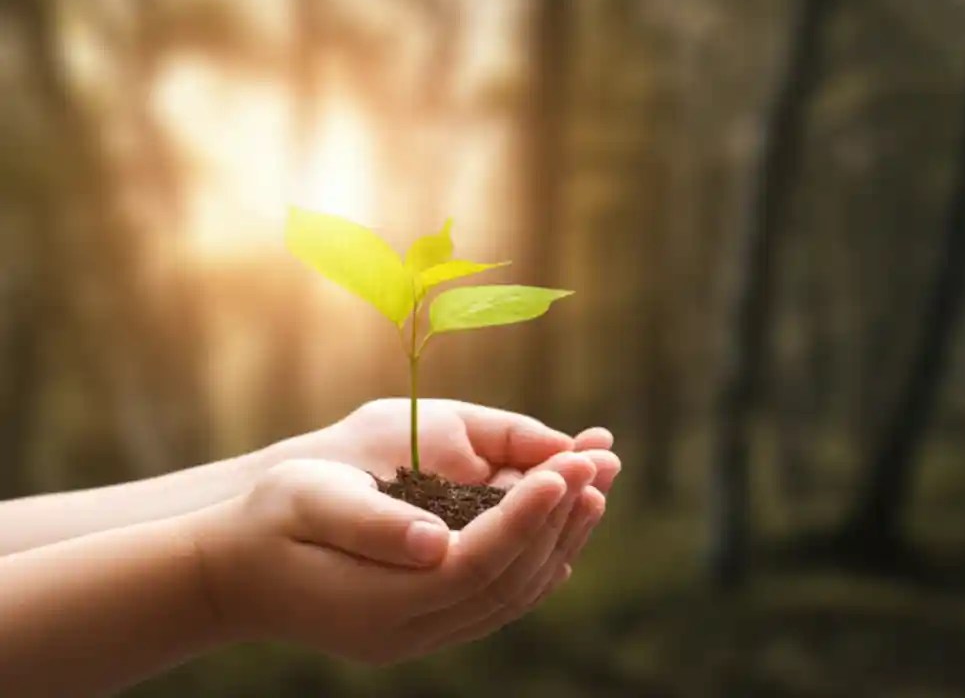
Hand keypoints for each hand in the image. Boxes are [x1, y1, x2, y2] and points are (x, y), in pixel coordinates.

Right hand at [185, 453, 596, 664]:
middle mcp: (409, 631)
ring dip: (556, 543)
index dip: (527, 515)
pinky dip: (533, 563)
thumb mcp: (310, 502)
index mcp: (382, 603)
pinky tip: (556, 528)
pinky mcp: (422, 624)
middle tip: (597, 468)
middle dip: (558, 524)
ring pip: (509, 597)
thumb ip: (372, 525)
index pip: (478, 563)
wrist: (230, 572)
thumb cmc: (268, 521)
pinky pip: (495, 601)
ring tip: (592, 490)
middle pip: (507, 584)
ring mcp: (417, 636)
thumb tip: (437, 542)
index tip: (565, 466)